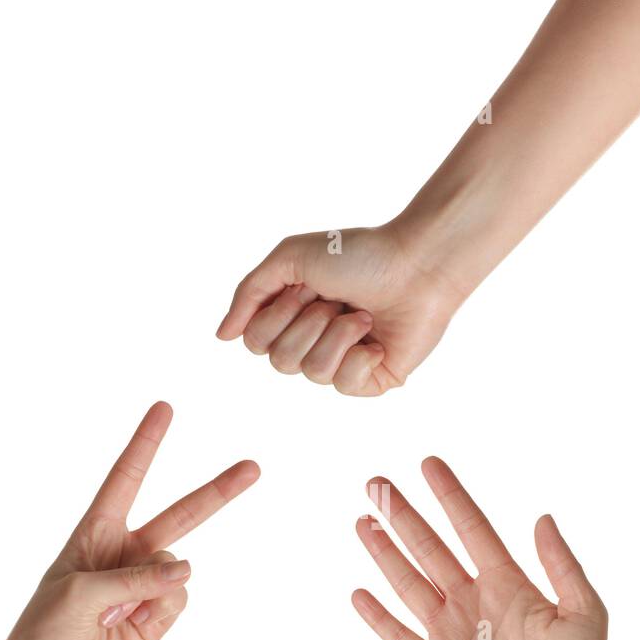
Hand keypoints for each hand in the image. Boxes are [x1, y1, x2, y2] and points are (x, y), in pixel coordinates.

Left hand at [1, 401, 258, 639]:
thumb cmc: (46, 629)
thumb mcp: (81, 592)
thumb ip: (135, 576)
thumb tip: (188, 570)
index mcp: (96, 531)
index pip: (126, 478)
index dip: (146, 443)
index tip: (165, 408)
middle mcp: (127, 552)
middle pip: (181, 514)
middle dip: (218, 492)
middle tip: (253, 468)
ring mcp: (146, 584)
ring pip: (179, 568)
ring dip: (154, 588)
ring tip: (114, 614)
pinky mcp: (158, 616)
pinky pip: (178, 600)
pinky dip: (160, 611)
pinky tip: (131, 626)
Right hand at [215, 224, 463, 395]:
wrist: (417, 263)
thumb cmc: (360, 254)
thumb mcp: (291, 258)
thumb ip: (249, 292)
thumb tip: (222, 336)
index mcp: (292, 315)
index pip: (254, 341)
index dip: (275, 315)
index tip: (305, 288)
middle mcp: (313, 342)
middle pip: (278, 361)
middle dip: (306, 323)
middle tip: (335, 299)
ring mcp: (342, 364)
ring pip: (310, 373)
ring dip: (336, 335)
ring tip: (362, 315)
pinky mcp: (371, 381)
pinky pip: (344, 385)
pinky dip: (360, 355)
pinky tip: (377, 337)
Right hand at [351, 458, 607, 639]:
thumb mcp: (586, 611)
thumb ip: (562, 564)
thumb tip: (543, 517)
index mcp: (508, 584)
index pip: (471, 528)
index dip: (451, 496)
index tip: (430, 463)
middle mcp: (472, 601)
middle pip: (430, 548)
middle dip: (403, 515)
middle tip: (377, 482)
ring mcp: (450, 633)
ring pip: (409, 582)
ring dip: (384, 552)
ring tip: (363, 519)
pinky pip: (398, 636)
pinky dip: (378, 616)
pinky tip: (359, 592)